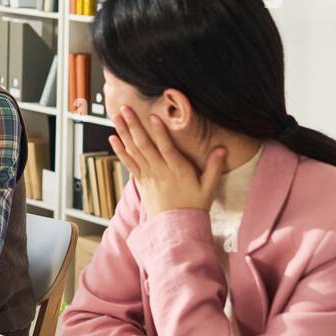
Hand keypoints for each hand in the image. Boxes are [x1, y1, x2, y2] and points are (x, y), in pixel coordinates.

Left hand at [108, 105, 225, 216]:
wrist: (176, 227)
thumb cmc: (194, 206)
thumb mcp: (209, 188)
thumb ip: (214, 167)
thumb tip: (222, 149)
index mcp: (177, 170)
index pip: (167, 148)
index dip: (159, 132)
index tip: (152, 116)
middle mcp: (160, 171)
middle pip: (145, 145)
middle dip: (134, 125)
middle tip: (125, 108)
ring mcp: (148, 176)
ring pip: (134, 151)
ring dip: (124, 133)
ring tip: (116, 117)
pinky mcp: (141, 182)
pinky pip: (129, 164)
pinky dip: (120, 151)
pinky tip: (113, 139)